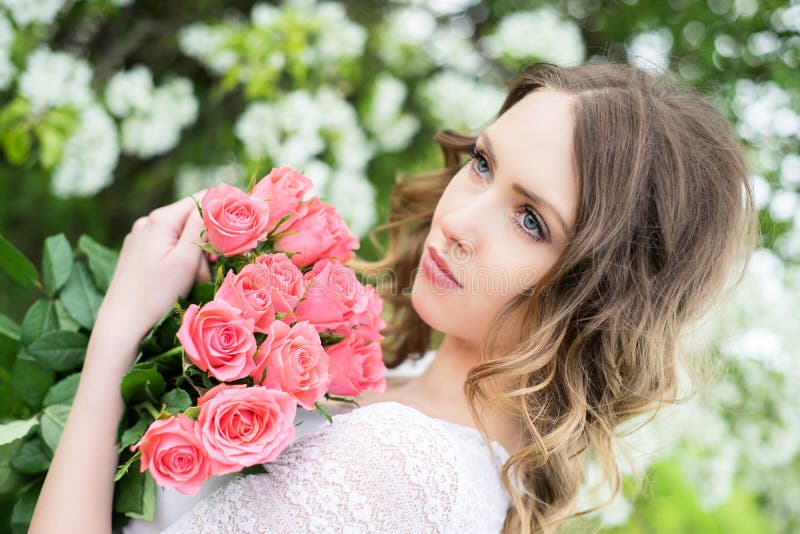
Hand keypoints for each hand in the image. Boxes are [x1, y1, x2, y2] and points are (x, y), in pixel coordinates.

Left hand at [98, 193, 211, 342]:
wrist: (122, 325)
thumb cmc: (157, 294)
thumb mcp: (186, 260)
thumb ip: (201, 227)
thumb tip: (216, 199)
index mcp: (160, 219)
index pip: (201, 199)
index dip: (220, 214)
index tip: (233, 237)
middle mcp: (147, 222)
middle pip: (190, 220)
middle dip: (204, 242)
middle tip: (206, 270)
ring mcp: (138, 237)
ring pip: (179, 236)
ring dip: (192, 256)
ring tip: (189, 282)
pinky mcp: (134, 253)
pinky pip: (165, 248)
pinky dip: (177, 261)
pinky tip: (174, 282)